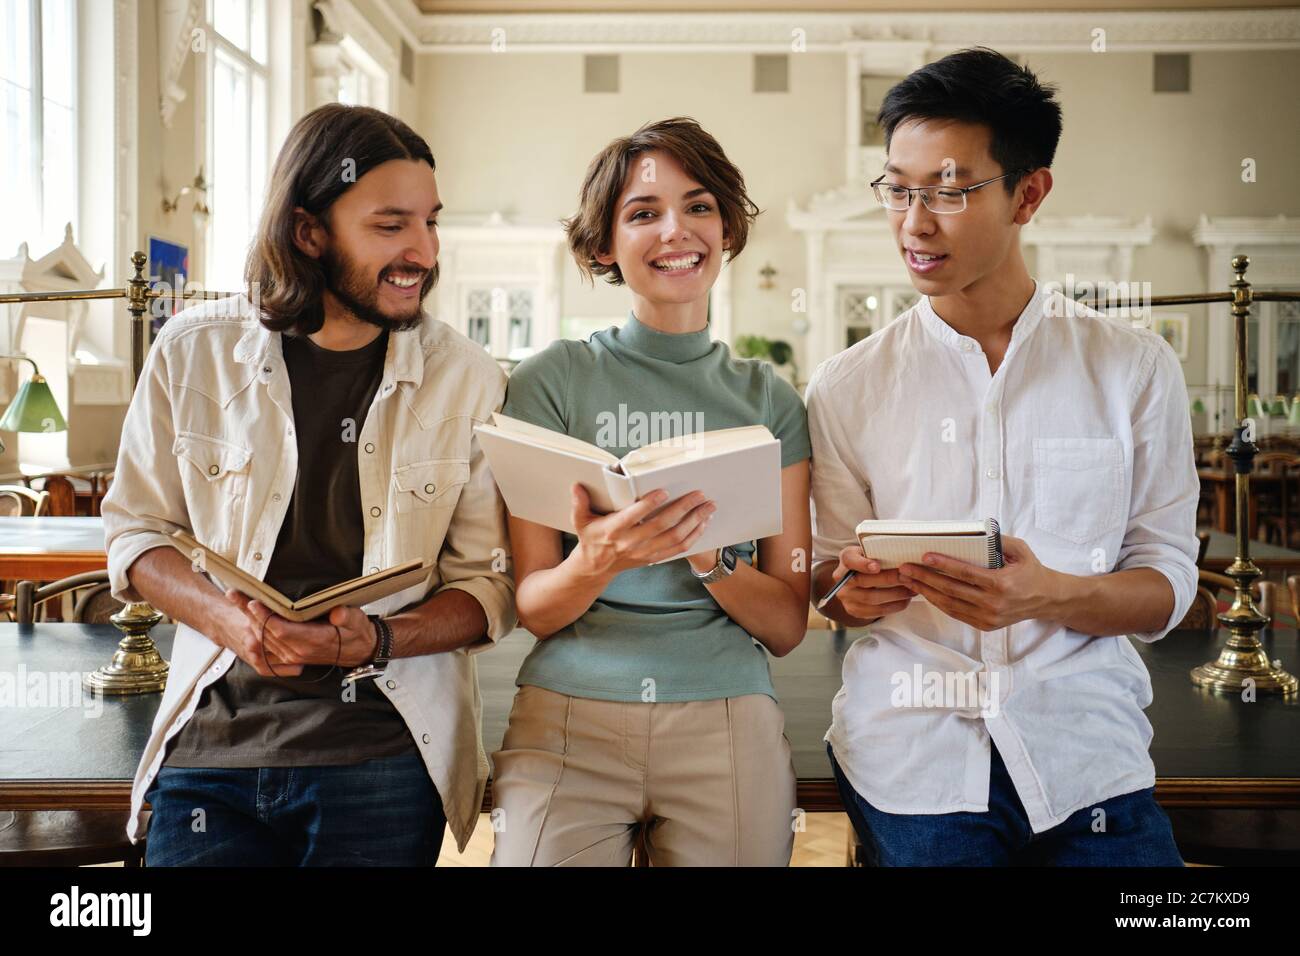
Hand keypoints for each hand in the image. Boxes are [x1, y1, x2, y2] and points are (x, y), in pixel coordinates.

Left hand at [215, 590, 376, 674]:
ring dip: (248, 619)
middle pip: (266, 632)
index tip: (254, 602)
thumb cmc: (356, 632)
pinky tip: (247, 617)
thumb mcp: (358, 622)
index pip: (281, 629)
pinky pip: (267, 644)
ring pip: (264, 638)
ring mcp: (293, 655)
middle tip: (234, 594)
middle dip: (249, 613)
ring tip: (236, 600)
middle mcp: (299, 651)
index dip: (265, 617)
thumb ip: (347, 617)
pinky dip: (255, 629)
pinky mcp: (291, 655)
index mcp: (313, 641)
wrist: (360, 651)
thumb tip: (337, 613)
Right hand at [569, 483, 715, 577]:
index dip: (650, 504)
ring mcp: (644, 552)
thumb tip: (577, 486)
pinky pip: (678, 549)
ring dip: (695, 522)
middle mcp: (631, 542)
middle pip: (663, 525)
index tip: (665, 491)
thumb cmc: (590, 538)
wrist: (595, 567)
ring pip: (675, 538)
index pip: (634, 516)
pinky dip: (694, 536)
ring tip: (708, 507)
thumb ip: (579, 503)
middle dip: (684, 509)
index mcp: (614, 530)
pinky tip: (703, 523)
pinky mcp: (653, 558)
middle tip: (699, 494)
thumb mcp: (580, 520)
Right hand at [824, 545, 914, 622]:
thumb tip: (902, 554)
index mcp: (846, 559)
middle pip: (863, 581)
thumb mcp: (870, 551)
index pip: (849, 560)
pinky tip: (905, 600)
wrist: (858, 579)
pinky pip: (875, 611)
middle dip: (888, 579)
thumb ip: (879, 552)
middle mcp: (842, 579)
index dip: (862, 564)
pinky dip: (893, 606)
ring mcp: (846, 597)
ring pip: (871, 598)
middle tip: (907, 577)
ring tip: (912, 589)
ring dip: (895, 595)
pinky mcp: (854, 610)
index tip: (877, 566)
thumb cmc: (870, 561)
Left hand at [896, 535, 1060, 630]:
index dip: (942, 564)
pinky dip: (938, 602)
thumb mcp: (1021, 550)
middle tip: (905, 568)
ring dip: (926, 592)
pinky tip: (925, 591)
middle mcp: (993, 604)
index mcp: (1002, 584)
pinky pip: (956, 613)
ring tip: (909, 579)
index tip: (924, 556)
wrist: (1047, 599)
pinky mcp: (985, 625)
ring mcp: (988, 618)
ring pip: (949, 605)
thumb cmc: (1031, 571)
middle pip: (951, 590)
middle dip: (925, 578)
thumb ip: (999, 540)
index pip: (965, 573)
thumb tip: (976, 530)